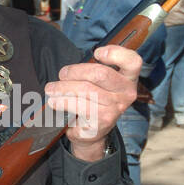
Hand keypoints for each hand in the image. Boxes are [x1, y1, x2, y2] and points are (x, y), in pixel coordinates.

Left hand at [44, 43, 141, 160]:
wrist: (92, 131)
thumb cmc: (94, 100)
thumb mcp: (99, 83)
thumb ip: (93, 69)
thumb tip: (68, 70)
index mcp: (128, 78)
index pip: (132, 61)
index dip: (115, 53)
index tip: (97, 53)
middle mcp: (126, 93)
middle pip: (100, 74)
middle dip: (76, 71)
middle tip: (62, 74)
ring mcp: (115, 109)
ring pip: (85, 90)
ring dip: (63, 88)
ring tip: (51, 89)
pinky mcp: (102, 122)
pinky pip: (78, 106)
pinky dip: (62, 102)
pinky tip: (54, 102)